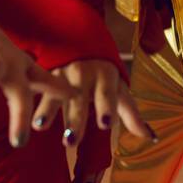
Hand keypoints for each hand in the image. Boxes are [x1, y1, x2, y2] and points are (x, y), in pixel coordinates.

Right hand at [34, 59, 153, 147]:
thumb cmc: (104, 75)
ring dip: (48, 111)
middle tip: (71, 141)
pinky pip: (41, 89)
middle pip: (80, 100)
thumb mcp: (119, 89)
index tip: (105, 124)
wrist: (81, 42)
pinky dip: (36, 104)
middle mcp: (85, 74)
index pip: (107, 93)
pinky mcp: (48, 73)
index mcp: (107, 76)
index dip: (106, 107)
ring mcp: (65, 73)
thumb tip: (152, 139)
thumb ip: (132, 115)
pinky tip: (30, 120)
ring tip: (39, 126)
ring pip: (56, 93)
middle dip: (75, 120)